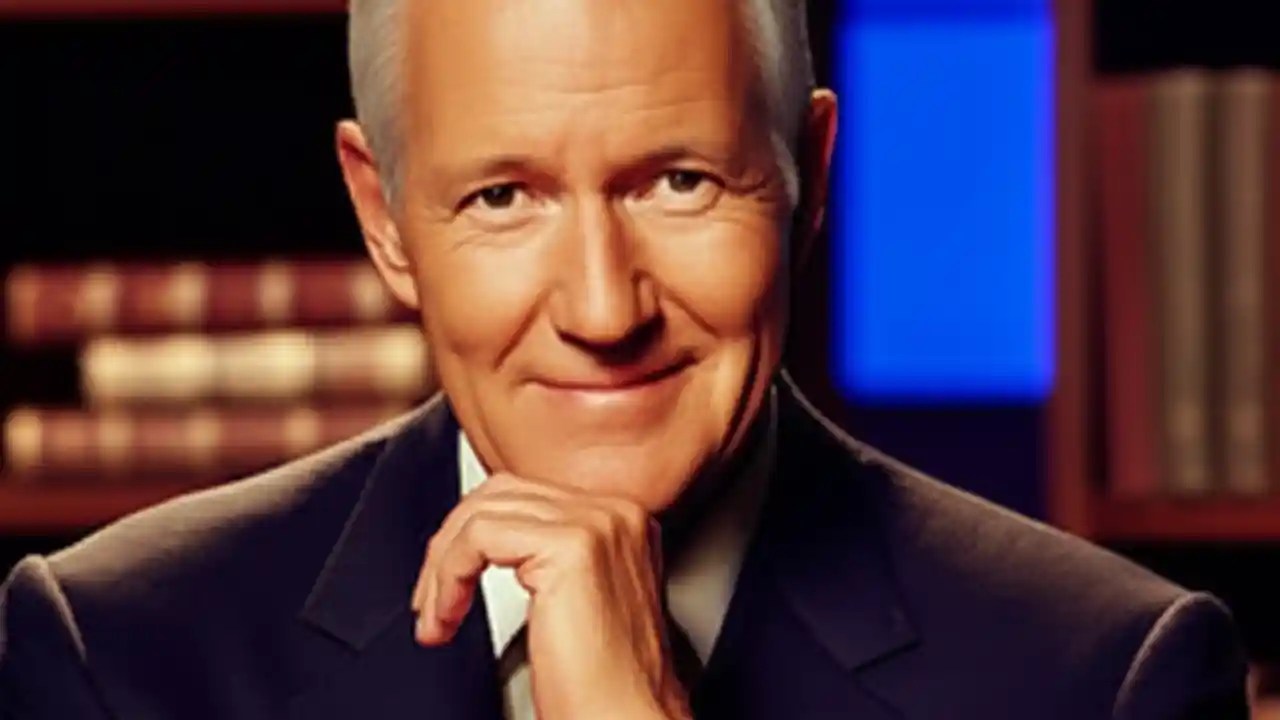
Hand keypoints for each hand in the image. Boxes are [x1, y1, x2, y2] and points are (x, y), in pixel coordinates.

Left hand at [411, 472, 691, 719]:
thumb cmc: (602, 685)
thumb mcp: (572, 603)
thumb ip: (544, 561)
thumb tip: (486, 543)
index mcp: (621, 521)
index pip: (526, 497)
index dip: (473, 537)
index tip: (449, 585)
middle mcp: (616, 513)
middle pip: (503, 494)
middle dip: (451, 545)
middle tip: (432, 600)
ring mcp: (598, 523)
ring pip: (485, 512)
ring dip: (443, 567)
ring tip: (436, 615)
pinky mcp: (572, 545)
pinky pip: (480, 536)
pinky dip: (448, 576)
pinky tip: (447, 616)